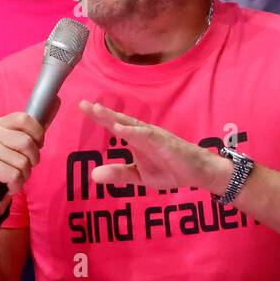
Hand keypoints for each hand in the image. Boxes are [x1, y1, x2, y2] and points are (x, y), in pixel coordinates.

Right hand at [0, 101, 56, 218]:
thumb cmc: (8, 164)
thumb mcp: (21, 143)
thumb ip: (37, 125)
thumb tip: (57, 100)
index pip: (24, 118)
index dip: (37, 132)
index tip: (37, 144)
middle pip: (26, 142)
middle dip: (33, 158)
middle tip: (26, 164)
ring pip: (22, 162)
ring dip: (25, 174)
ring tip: (15, 175)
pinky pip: (15, 175)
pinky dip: (17, 184)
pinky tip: (9, 184)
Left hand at [80, 100, 230, 193]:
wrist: (197, 173)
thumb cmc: (169, 170)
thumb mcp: (138, 176)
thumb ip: (118, 174)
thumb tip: (93, 176)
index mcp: (134, 140)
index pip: (113, 125)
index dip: (98, 117)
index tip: (82, 106)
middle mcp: (142, 134)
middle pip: (119, 120)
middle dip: (102, 113)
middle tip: (84, 104)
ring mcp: (153, 136)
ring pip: (131, 124)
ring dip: (115, 117)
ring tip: (98, 111)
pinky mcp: (165, 142)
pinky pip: (148, 135)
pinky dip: (134, 131)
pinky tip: (122, 128)